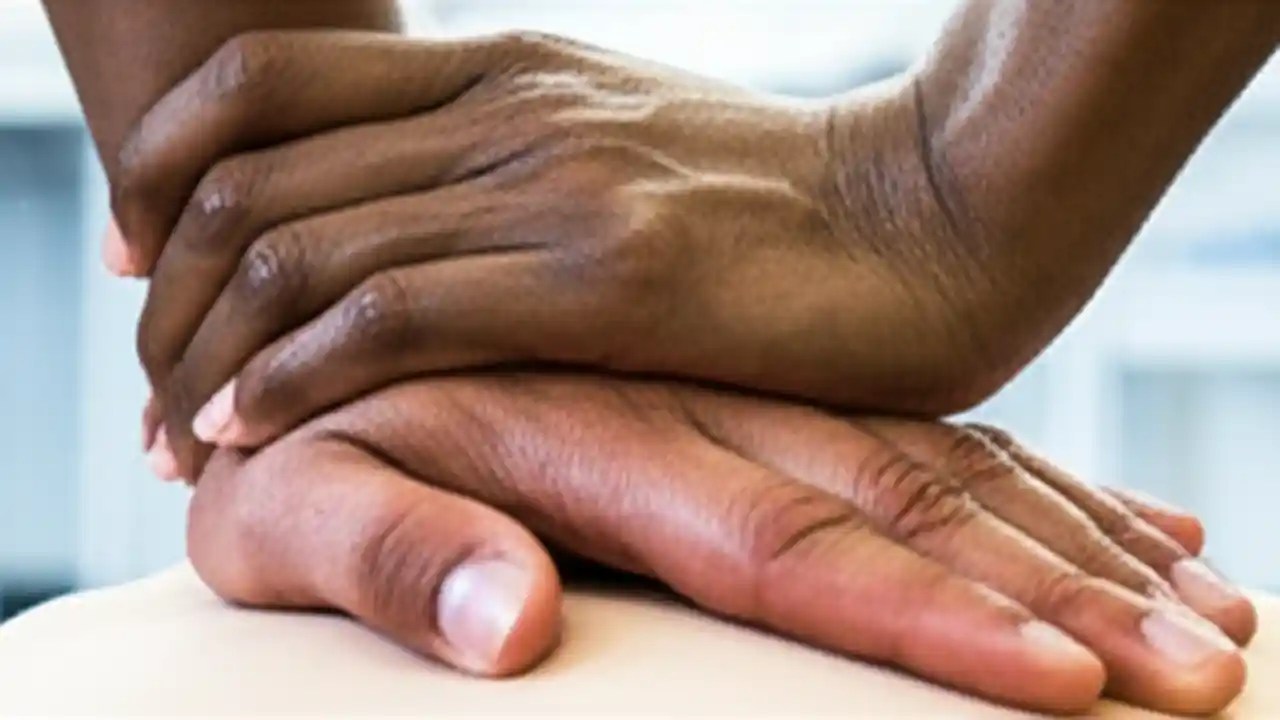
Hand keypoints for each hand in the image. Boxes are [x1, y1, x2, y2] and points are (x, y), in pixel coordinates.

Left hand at [116, 31, 1021, 476]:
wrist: (947, 213)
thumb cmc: (790, 201)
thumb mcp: (624, 145)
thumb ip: (515, 158)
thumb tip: (422, 214)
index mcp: (505, 64)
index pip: (264, 85)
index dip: (164, 168)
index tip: (138, 257)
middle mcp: (508, 107)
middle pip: (250, 175)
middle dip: (167, 293)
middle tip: (149, 386)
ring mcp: (552, 184)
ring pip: (297, 248)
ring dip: (210, 353)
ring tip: (183, 435)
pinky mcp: (604, 278)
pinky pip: (390, 316)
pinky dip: (295, 377)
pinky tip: (257, 429)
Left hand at [189, 374, 1252, 714]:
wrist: (314, 268)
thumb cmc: (292, 416)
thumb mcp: (293, 503)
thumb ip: (390, 553)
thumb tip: (517, 632)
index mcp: (591, 435)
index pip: (784, 543)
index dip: (920, 625)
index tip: (1067, 690)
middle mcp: (683, 407)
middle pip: (898, 498)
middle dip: (1059, 587)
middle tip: (1211, 670)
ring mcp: (719, 391)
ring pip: (929, 461)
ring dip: (1070, 534)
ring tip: (1209, 609)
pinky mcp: (735, 390)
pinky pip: (899, 434)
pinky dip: (1014, 484)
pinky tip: (1115, 519)